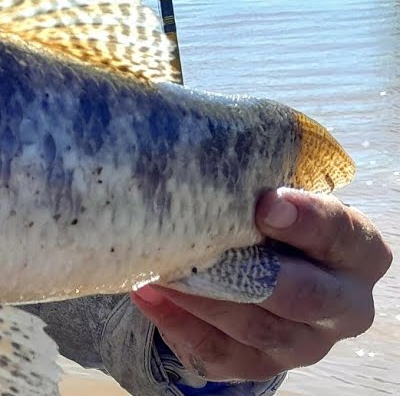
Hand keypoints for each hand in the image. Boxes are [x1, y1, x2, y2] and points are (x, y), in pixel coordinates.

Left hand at [131, 188, 392, 382]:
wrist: (259, 270)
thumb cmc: (266, 221)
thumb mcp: (278, 194)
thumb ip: (259, 177)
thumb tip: (204, 140)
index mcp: (356, 253)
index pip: (342, 235)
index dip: (307, 220)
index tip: (265, 204)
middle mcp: (342, 305)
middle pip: (307, 298)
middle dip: (258, 276)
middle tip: (207, 252)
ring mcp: (303, 343)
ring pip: (258, 329)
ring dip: (206, 301)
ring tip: (160, 270)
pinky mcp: (260, 365)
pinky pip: (220, 355)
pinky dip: (180, 325)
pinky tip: (149, 295)